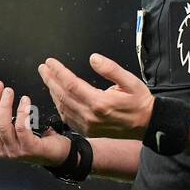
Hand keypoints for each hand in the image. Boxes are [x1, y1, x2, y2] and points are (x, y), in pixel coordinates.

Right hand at [0, 80, 71, 166]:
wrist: (59, 154)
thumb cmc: (38, 139)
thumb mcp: (15, 127)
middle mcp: (4, 150)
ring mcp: (16, 152)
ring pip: (3, 126)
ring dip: (4, 105)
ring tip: (8, 90)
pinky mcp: (29, 149)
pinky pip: (21, 128)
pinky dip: (21, 112)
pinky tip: (25, 100)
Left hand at [37, 54, 153, 139]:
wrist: (147, 124)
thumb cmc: (140, 102)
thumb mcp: (131, 81)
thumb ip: (111, 69)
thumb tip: (93, 58)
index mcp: (100, 102)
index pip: (71, 84)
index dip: (58, 71)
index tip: (50, 62)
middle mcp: (91, 115)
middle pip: (62, 95)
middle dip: (50, 79)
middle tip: (43, 68)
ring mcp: (88, 125)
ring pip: (62, 107)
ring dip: (52, 91)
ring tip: (47, 78)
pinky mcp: (87, 131)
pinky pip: (67, 117)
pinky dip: (59, 105)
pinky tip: (56, 96)